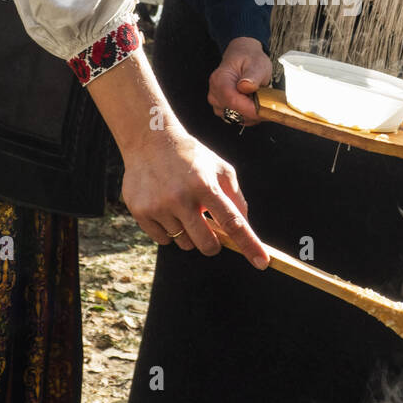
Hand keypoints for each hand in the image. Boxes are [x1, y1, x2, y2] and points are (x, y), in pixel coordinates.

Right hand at [120, 123, 268, 267]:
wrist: (149, 141)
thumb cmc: (190, 156)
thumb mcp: (220, 168)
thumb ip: (235, 197)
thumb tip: (244, 225)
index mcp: (205, 185)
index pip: (233, 222)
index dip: (249, 245)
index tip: (262, 262)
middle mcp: (181, 198)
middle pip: (207, 244)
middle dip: (213, 243)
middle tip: (208, 227)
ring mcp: (159, 206)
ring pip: (183, 243)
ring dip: (188, 233)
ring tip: (181, 208)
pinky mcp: (141, 212)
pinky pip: (163, 240)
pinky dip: (169, 231)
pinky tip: (166, 209)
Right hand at [209, 37, 273, 125]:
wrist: (243, 56)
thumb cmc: (250, 59)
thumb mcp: (257, 63)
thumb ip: (253, 76)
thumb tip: (246, 87)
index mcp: (220, 80)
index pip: (232, 101)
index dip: (251, 109)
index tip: (268, 110)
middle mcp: (215, 93)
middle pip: (234, 113)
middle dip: (255, 112)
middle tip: (270, 102)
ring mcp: (217, 103)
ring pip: (237, 119)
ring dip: (253, 114)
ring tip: (261, 99)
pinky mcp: (223, 110)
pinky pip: (238, 119)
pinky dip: (249, 115)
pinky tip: (255, 103)